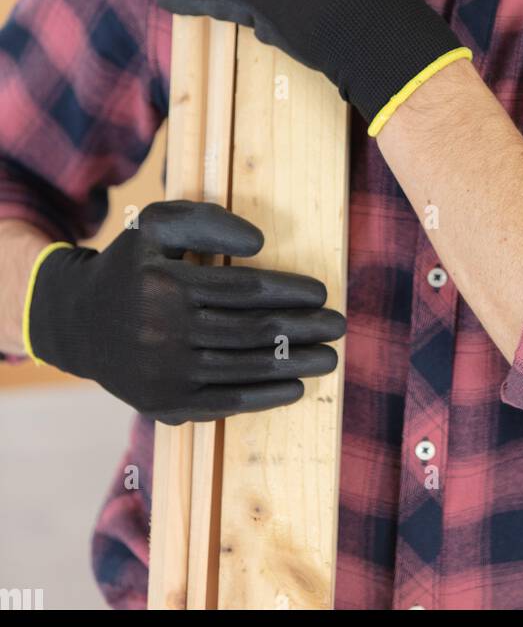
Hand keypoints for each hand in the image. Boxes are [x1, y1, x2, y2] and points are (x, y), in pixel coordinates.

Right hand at [27, 201, 345, 423]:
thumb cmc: (131, 266)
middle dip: (305, 329)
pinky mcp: (166, 405)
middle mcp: (165, 332)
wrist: (78, 323)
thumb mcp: (157, 226)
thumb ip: (206, 221)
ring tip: (330, 357)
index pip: (245, 290)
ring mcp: (166, 374)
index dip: (290, 291)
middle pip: (252, 331)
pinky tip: (296, 386)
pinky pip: (226, 403)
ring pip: (246, 368)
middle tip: (339, 325)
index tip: (321, 291)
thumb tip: (260, 243)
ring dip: (296, 364)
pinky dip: (266, 397)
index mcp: (166, 285)